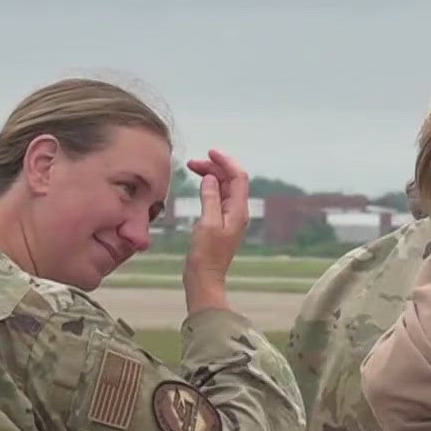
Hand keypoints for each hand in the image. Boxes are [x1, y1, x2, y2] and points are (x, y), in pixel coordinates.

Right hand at [184, 149, 249, 311]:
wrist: (204, 279)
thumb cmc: (205, 255)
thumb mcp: (206, 224)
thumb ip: (210, 198)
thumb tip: (211, 177)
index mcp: (238, 211)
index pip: (238, 177)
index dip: (226, 161)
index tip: (210, 152)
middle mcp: (238, 212)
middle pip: (231, 180)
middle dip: (215, 167)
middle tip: (192, 163)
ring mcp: (230, 218)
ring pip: (224, 188)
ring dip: (211, 175)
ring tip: (192, 168)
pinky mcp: (221, 223)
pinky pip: (218, 198)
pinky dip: (209, 187)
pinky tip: (200, 185)